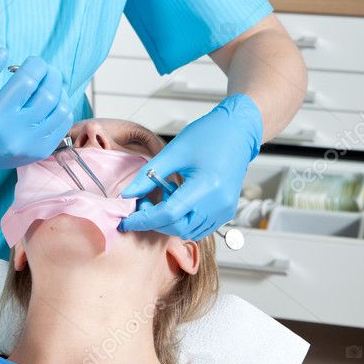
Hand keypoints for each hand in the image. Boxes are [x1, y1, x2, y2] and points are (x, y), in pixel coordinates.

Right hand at [0, 47, 72, 180]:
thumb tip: (3, 52)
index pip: (27, 81)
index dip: (34, 64)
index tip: (30, 61)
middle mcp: (15, 134)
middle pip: (48, 93)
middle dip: (49, 73)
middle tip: (41, 69)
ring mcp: (31, 145)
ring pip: (61, 107)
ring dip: (57, 89)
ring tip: (45, 84)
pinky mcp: (42, 151)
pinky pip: (65, 121)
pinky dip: (61, 105)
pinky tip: (49, 101)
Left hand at [118, 93, 262, 239]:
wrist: (237, 131)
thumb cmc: (209, 135)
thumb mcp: (173, 152)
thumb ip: (148, 176)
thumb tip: (128, 194)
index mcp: (207, 186)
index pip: (169, 214)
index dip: (144, 219)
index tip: (127, 220)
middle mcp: (219, 204)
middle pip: (178, 227)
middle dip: (155, 221)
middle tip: (142, 203)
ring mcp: (225, 210)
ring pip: (189, 231)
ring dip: (169, 222)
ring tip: (162, 198)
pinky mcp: (226, 211)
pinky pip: (200, 227)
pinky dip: (183, 221)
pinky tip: (177, 201)